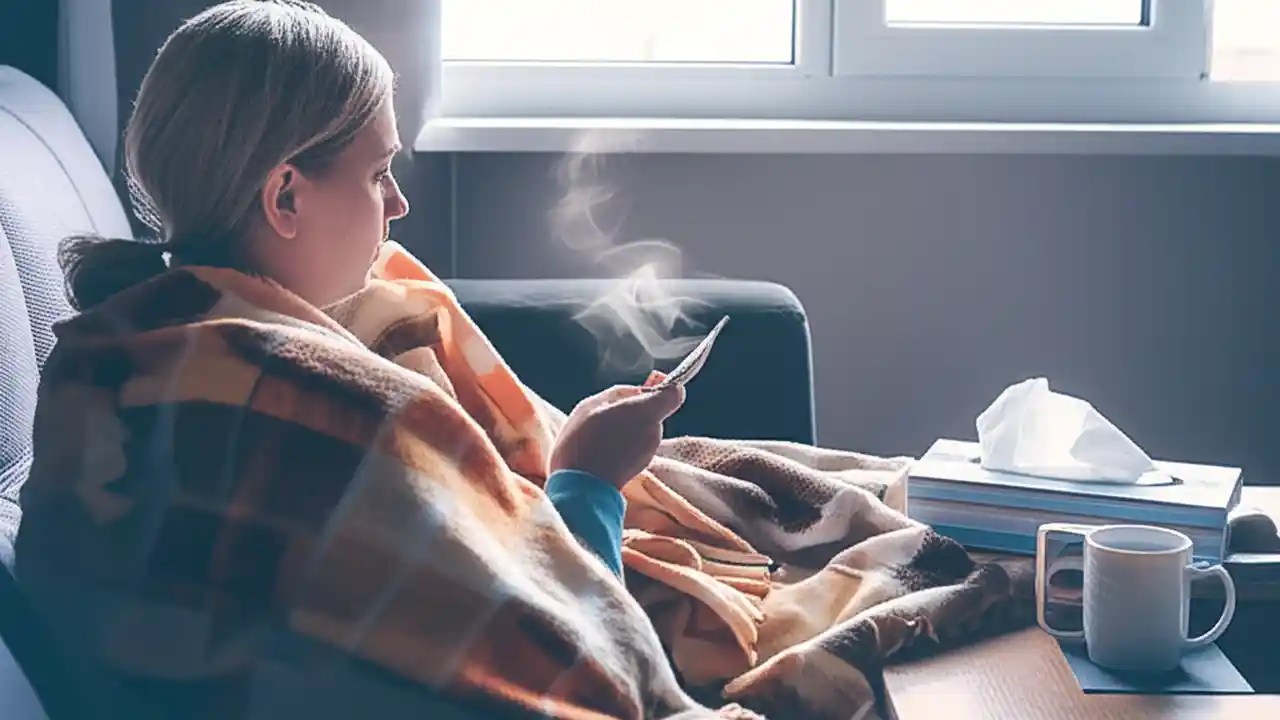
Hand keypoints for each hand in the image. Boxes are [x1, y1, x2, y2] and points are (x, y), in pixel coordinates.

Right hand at [549, 381, 684, 488]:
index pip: (675, 392)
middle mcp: (654, 432)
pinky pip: (637, 443)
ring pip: (643, 427)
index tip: (647, 384)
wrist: (581, 488)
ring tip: (599, 433)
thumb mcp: (592, 405)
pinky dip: (623, 441)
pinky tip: (602, 447)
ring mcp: (649, 451)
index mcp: (646, 412)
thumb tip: (638, 391)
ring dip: (626, 425)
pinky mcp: (641, 465)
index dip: (664, 386)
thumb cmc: (583, 442)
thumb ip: (620, 393)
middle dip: (634, 407)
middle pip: (653, 410)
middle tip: (606, 413)